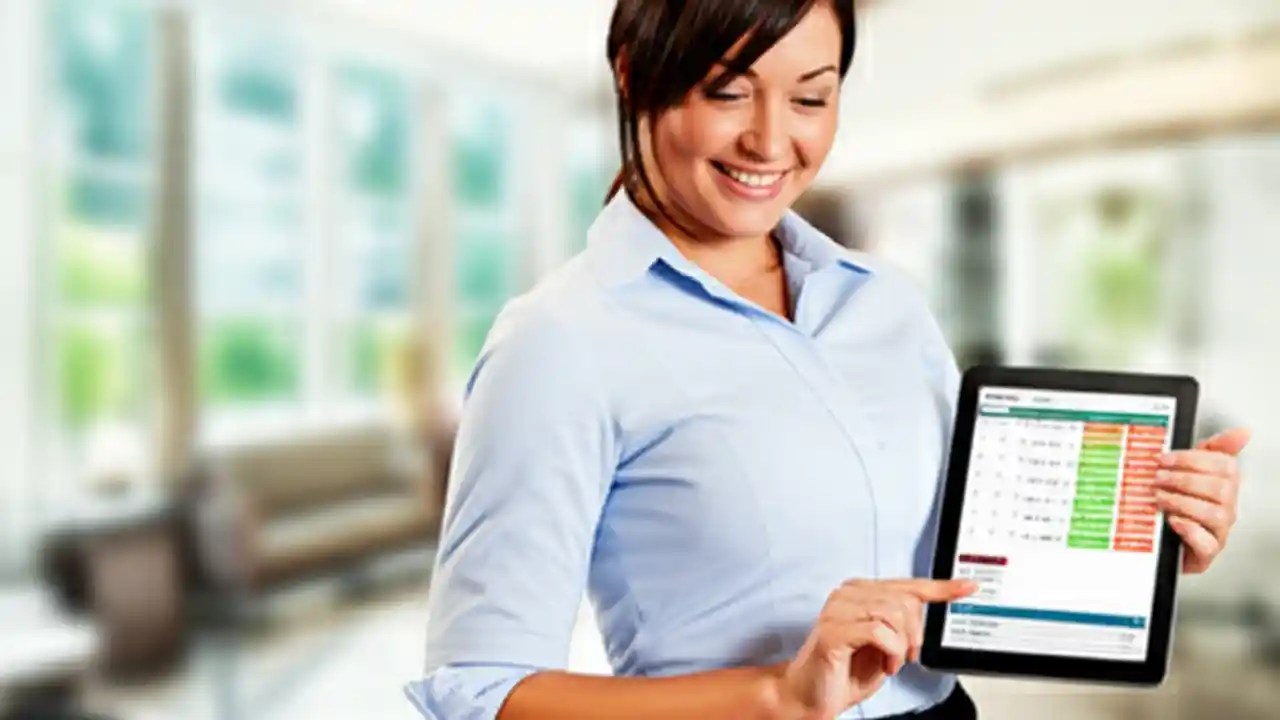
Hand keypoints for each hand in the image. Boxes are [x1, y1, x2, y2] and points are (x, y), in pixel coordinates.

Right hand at [774, 578, 976, 719]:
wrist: (810, 695)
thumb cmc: (845, 672)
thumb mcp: (885, 646)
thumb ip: (902, 624)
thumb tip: (928, 613)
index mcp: (860, 593)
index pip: (907, 585)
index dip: (940, 588)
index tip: (967, 587)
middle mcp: (847, 595)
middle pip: (904, 599)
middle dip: (915, 633)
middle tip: (908, 656)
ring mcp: (837, 610)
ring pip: (893, 613)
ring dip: (901, 646)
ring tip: (891, 662)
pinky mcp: (833, 631)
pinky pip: (879, 632)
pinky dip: (890, 652)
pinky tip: (885, 665)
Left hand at [1154, 427, 1251, 573]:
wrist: (1161, 539)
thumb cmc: (1178, 503)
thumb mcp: (1189, 471)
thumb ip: (1212, 449)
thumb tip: (1243, 432)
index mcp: (1225, 484)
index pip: (1224, 465)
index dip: (1192, 459)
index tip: (1163, 458)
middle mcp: (1227, 507)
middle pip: (1221, 488)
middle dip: (1184, 479)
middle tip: (1157, 478)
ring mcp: (1219, 531)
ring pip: (1216, 514)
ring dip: (1182, 502)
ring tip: (1158, 498)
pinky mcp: (1207, 553)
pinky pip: (1207, 543)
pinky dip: (1189, 530)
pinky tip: (1172, 521)